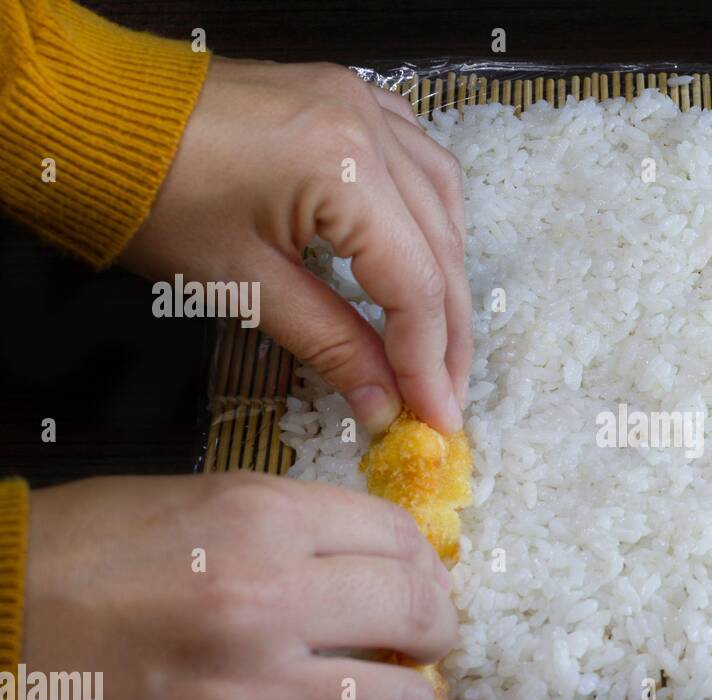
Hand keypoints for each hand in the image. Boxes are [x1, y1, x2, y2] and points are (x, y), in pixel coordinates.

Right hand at [10, 474, 458, 699]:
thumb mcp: (180, 507)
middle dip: (428, 637)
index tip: (415, 591)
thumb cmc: (63, 568)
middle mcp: (258, 603)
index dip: (422, 570)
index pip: (400, 539)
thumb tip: (377, 569)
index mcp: (252, 520)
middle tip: (406, 649)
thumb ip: (285, 532)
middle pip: (422, 619)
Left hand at [122, 57, 471, 434]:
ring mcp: (363, 102)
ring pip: (443, 202)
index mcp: (344, 167)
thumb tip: (384, 404)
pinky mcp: (348, 97)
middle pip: (441, 249)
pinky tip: (424, 253)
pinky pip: (418, 159)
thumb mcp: (242, 284)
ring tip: (436, 339)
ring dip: (445, 274)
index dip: (428, 361)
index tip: (434, 417)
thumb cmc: (151, 196)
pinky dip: (429, 216)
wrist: (92, 117)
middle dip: (446, 332)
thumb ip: (330, 344)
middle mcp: (369, 126)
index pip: (415, 284)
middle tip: (443, 397)